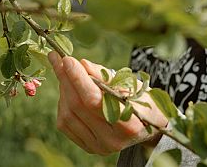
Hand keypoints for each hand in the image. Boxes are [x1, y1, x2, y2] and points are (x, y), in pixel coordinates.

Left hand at [48, 51, 167, 155]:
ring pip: (67, 115)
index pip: (94, 100)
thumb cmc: (141, 100)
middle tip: (59, 58)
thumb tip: (82, 64)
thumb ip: (106, 76)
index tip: (68, 59)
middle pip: (78, 106)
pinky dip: (63, 103)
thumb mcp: (131, 84)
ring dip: (63, 90)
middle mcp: (111, 141)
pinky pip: (64, 124)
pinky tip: (69, 91)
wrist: (147, 125)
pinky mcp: (87, 147)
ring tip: (67, 73)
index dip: (78, 78)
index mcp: (128, 125)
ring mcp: (98, 147)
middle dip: (66, 79)